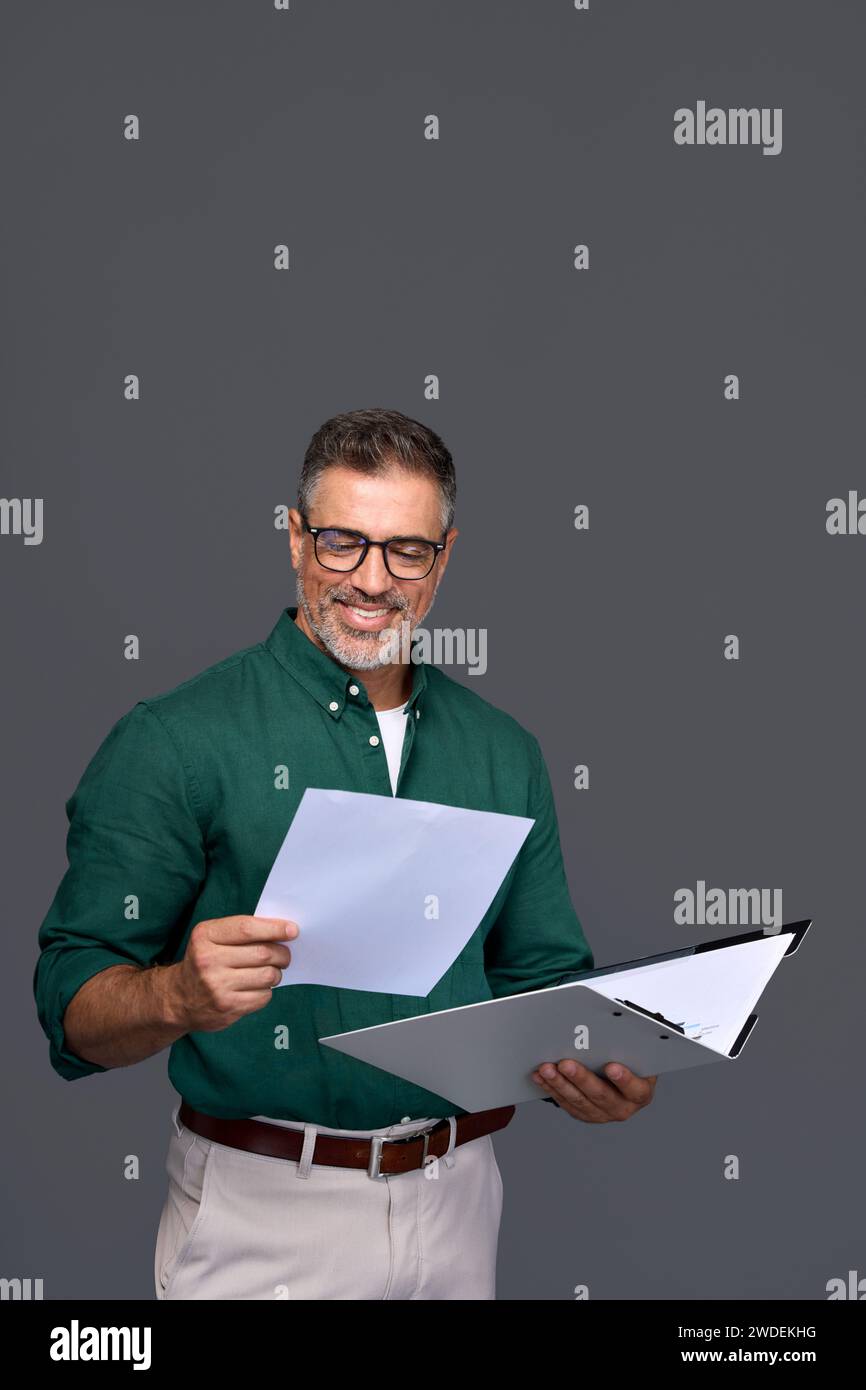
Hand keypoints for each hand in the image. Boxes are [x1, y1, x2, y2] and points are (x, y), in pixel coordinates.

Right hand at [168, 915, 298, 1032]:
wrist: (178, 998)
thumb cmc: (204, 961)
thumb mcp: (211, 937)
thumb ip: (241, 931)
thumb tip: (283, 931)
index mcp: (205, 936)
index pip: (247, 928)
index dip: (274, 928)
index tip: (292, 930)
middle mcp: (208, 960)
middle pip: (263, 953)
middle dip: (282, 954)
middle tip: (284, 955)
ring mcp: (217, 986)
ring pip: (268, 976)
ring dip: (276, 973)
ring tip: (270, 972)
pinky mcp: (227, 1007)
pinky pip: (264, 996)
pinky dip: (266, 991)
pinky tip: (256, 988)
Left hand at [531, 1058, 656, 1121]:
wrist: (623, 1081)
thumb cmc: (629, 1063)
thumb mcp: (636, 1055)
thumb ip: (626, 1047)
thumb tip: (606, 1029)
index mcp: (640, 1092)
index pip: (635, 1088)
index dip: (624, 1079)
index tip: (611, 1067)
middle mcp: (622, 1107)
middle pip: (601, 1094)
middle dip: (581, 1078)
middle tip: (566, 1064)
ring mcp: (602, 1113)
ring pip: (578, 1100)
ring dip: (560, 1083)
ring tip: (547, 1068)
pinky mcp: (584, 1113)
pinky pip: (565, 1102)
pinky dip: (551, 1088)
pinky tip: (541, 1076)